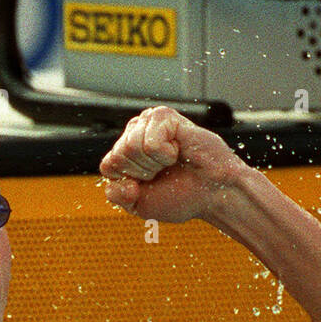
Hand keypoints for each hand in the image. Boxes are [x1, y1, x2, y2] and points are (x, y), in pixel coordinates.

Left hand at [99, 106, 248, 223]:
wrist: (212, 193)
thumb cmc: (180, 196)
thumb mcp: (138, 204)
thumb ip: (116, 195)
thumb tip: (119, 179)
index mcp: (125, 153)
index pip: (108, 165)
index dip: (129, 181)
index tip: (151, 182)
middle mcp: (134, 133)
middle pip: (119, 156)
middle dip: (143, 172)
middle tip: (165, 171)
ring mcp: (149, 122)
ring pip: (132, 147)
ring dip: (155, 163)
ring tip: (172, 161)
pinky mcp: (164, 116)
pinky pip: (150, 143)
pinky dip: (166, 154)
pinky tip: (178, 150)